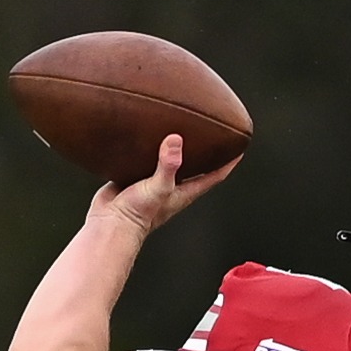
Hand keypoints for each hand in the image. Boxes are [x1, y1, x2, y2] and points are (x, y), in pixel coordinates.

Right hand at [94, 134, 239, 238]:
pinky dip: (150, 147)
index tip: (239, 146)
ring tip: (181, 126)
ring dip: (177, 148)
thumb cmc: (138, 215)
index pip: (215, 175)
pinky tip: (147, 134)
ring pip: (171, 161)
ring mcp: (155, 182)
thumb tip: (175, 142)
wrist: (111, 224)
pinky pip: (147, 159)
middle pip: (196, 166)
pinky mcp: (137, 177)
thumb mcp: (159, 187)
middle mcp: (173, 186)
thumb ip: (168, 166)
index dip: (229, 161)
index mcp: (185, 191)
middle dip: (206, 151)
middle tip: (213, 131)